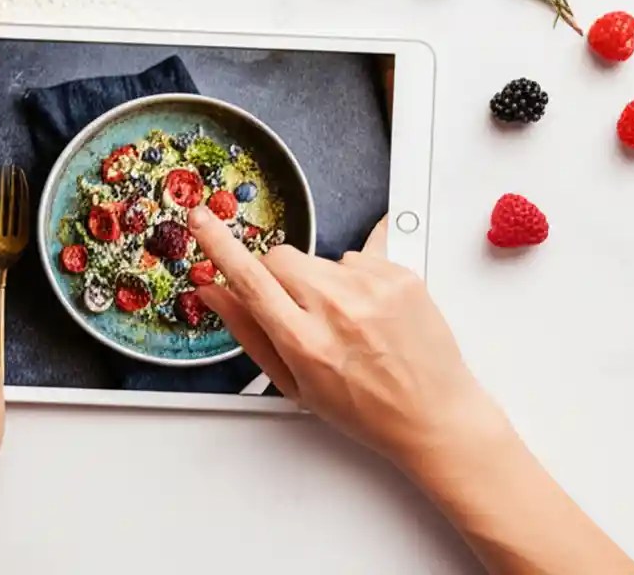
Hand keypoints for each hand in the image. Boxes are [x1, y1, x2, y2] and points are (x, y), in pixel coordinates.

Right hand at [189, 208, 633, 572]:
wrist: (433, 414)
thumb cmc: (365, 409)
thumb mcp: (294, 384)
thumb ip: (249, 332)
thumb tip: (214, 291)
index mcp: (305, 342)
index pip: (249, 278)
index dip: (218, 245)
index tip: (200, 219)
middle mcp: (338, 309)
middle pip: (280, 258)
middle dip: (276, 276)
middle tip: (296, 310)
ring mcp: (373, 287)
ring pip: (318, 258)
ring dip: (320, 281)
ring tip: (347, 322)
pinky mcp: (400, 274)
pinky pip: (357, 257)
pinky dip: (355, 279)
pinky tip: (369, 312)